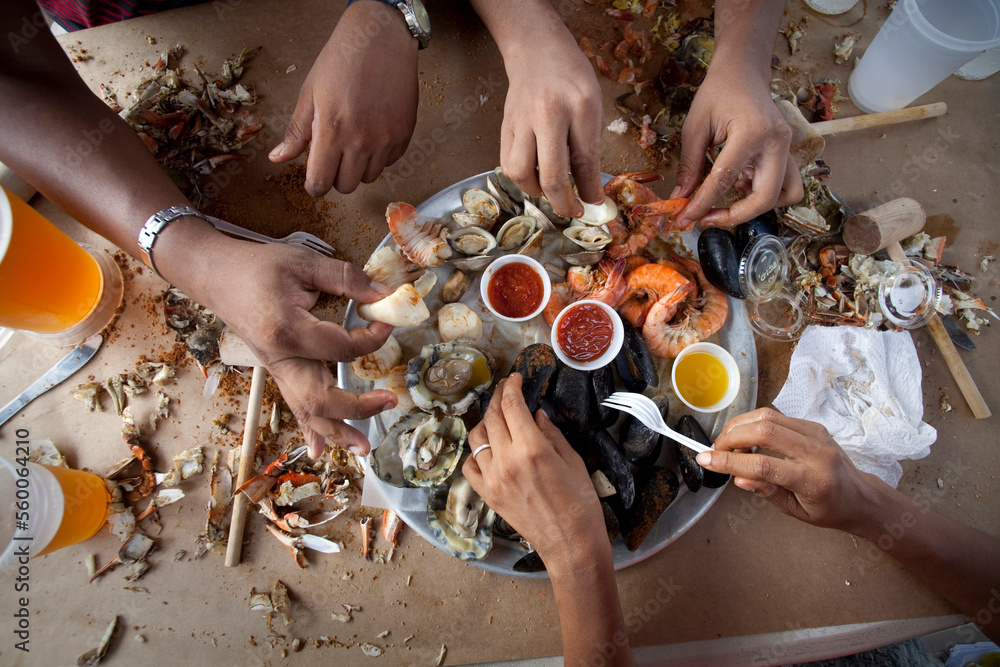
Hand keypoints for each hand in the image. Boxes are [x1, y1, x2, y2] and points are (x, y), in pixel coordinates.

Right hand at [179, 236, 396, 457]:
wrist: (216, 275)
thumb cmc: (257, 267)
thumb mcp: (304, 263)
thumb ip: (346, 278)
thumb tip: (384, 294)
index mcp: (288, 331)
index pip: (340, 348)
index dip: (370, 340)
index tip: (386, 325)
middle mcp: (280, 359)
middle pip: (319, 398)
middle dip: (357, 407)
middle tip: (389, 400)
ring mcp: (276, 369)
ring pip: (305, 410)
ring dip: (335, 432)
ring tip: (363, 448)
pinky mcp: (276, 370)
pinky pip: (293, 406)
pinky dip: (308, 429)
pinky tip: (318, 450)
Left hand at [269, 0, 418, 195]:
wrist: (381, 39)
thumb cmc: (341, 61)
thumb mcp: (310, 94)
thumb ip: (296, 132)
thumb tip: (277, 159)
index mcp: (332, 132)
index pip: (320, 183)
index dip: (314, 185)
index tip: (314, 177)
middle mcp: (361, 142)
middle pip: (345, 186)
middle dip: (335, 176)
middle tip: (333, 154)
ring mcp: (386, 140)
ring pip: (368, 177)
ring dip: (358, 166)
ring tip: (354, 140)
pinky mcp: (404, 135)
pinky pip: (389, 162)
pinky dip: (379, 155)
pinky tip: (373, 131)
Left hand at [462, 374, 608, 571]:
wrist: (570, 543)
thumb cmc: (580, 503)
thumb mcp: (573, 460)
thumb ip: (551, 433)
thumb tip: (535, 414)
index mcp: (532, 448)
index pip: (512, 406)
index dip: (512, 387)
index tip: (515, 378)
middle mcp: (507, 460)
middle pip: (492, 417)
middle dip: (499, 398)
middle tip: (507, 391)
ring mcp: (493, 479)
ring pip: (476, 438)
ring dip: (485, 422)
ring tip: (497, 418)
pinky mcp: (487, 495)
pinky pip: (470, 466)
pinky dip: (475, 453)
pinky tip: (488, 449)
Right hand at [498, 20, 603, 217]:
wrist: (537, 51)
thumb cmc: (571, 79)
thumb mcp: (593, 106)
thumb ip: (591, 146)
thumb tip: (590, 189)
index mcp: (579, 107)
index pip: (585, 160)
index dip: (590, 190)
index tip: (593, 205)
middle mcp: (547, 114)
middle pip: (551, 174)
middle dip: (563, 202)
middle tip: (572, 210)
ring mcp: (521, 121)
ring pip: (521, 172)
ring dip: (536, 190)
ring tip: (550, 189)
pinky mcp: (505, 126)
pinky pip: (507, 163)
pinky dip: (521, 178)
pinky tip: (533, 175)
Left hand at [672, 65, 802, 228]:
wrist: (744, 71)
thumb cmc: (718, 92)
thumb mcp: (695, 126)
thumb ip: (689, 164)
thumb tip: (682, 196)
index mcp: (752, 132)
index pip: (725, 180)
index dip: (703, 204)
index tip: (686, 218)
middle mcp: (777, 142)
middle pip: (765, 198)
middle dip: (736, 215)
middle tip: (708, 217)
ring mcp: (787, 147)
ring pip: (786, 195)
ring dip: (757, 205)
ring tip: (731, 195)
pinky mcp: (788, 152)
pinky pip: (785, 185)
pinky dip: (765, 192)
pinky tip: (742, 181)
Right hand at [695, 408, 882, 532]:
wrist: (861, 496)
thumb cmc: (828, 508)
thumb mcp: (795, 511)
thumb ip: (766, 492)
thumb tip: (738, 478)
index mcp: (812, 480)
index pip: (763, 466)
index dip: (729, 462)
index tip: (705, 460)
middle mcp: (816, 452)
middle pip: (765, 431)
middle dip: (731, 436)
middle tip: (715, 449)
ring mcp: (816, 434)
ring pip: (769, 416)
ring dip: (740, 425)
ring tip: (727, 442)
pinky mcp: (813, 425)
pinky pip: (777, 416)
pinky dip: (754, 422)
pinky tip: (745, 436)